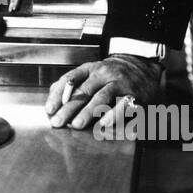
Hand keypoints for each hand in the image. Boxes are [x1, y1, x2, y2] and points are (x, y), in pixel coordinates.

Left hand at [45, 54, 160, 130]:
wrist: (142, 67)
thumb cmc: (110, 76)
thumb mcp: (91, 73)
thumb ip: (72, 85)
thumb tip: (53, 100)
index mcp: (90, 69)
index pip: (70, 79)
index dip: (58, 95)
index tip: (49, 109)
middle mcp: (104, 74)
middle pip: (84, 91)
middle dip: (69, 108)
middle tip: (58, 122)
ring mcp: (120, 84)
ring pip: (102, 97)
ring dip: (88, 112)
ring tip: (76, 124)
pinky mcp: (134, 95)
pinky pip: (123, 106)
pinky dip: (113, 115)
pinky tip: (104, 124)